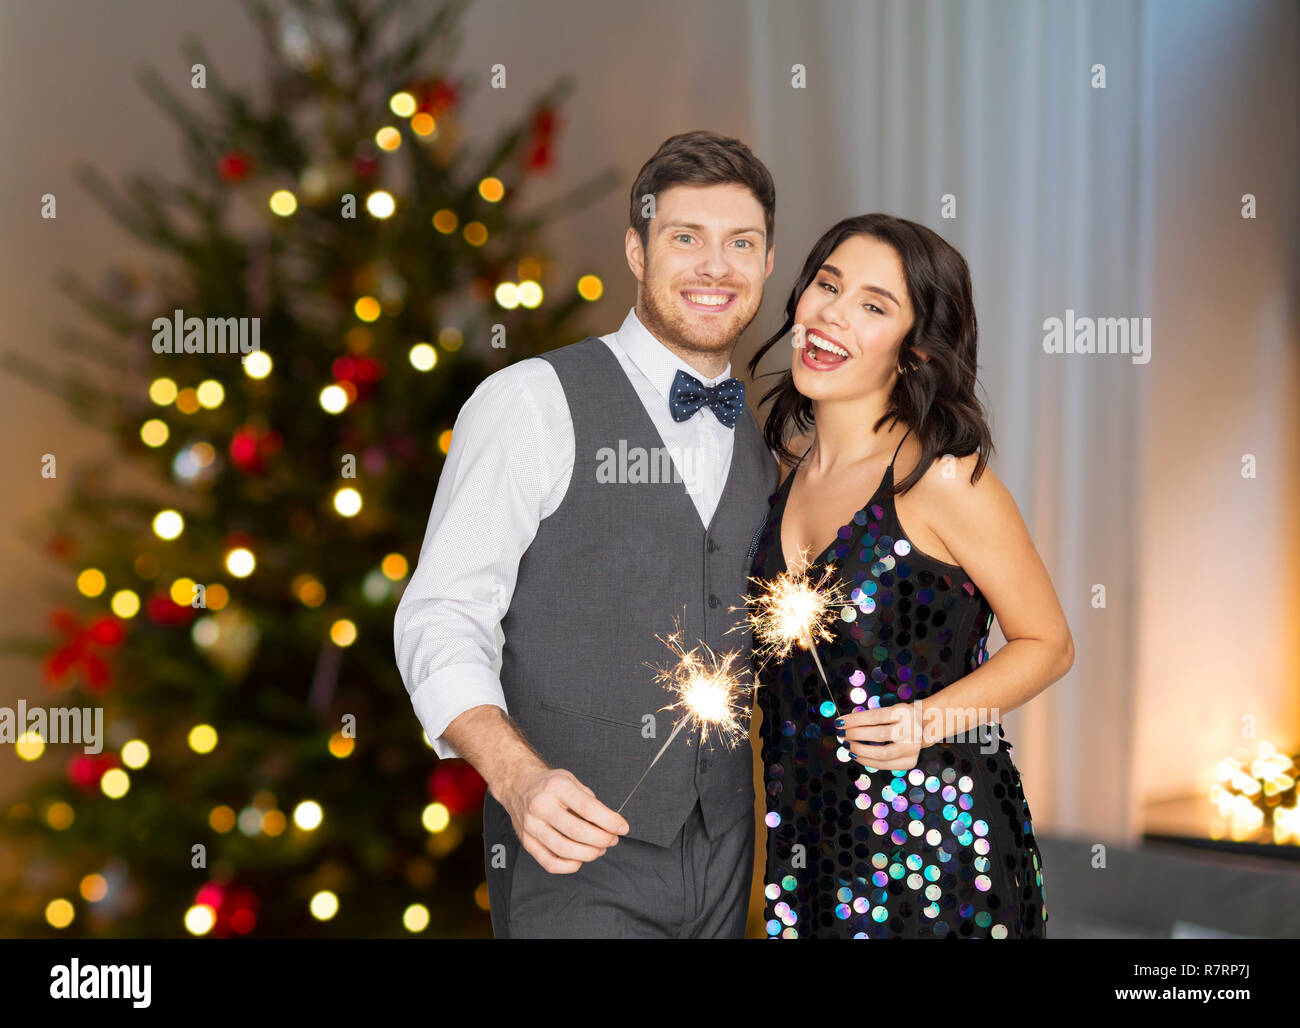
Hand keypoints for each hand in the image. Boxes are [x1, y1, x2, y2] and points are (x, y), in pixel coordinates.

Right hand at [500, 765, 628, 873]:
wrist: (518, 785)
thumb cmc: (550, 784)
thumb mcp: (572, 781)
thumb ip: (590, 802)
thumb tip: (610, 825)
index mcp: (556, 787)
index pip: (588, 808)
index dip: (610, 821)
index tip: (622, 827)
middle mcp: (541, 806)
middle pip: (577, 832)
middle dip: (602, 839)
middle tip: (612, 840)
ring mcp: (531, 826)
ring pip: (564, 850)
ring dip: (589, 854)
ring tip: (599, 849)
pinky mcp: (526, 842)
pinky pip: (550, 863)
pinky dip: (570, 866)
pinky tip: (580, 859)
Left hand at [836, 703, 923, 770]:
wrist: (925, 727)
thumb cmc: (900, 718)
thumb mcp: (889, 709)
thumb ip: (870, 716)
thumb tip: (846, 724)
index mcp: (904, 713)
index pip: (876, 716)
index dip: (855, 719)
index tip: (840, 721)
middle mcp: (911, 730)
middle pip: (879, 734)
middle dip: (855, 734)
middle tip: (841, 733)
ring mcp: (912, 748)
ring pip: (882, 753)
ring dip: (860, 750)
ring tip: (847, 745)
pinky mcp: (910, 761)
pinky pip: (884, 765)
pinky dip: (867, 761)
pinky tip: (856, 756)